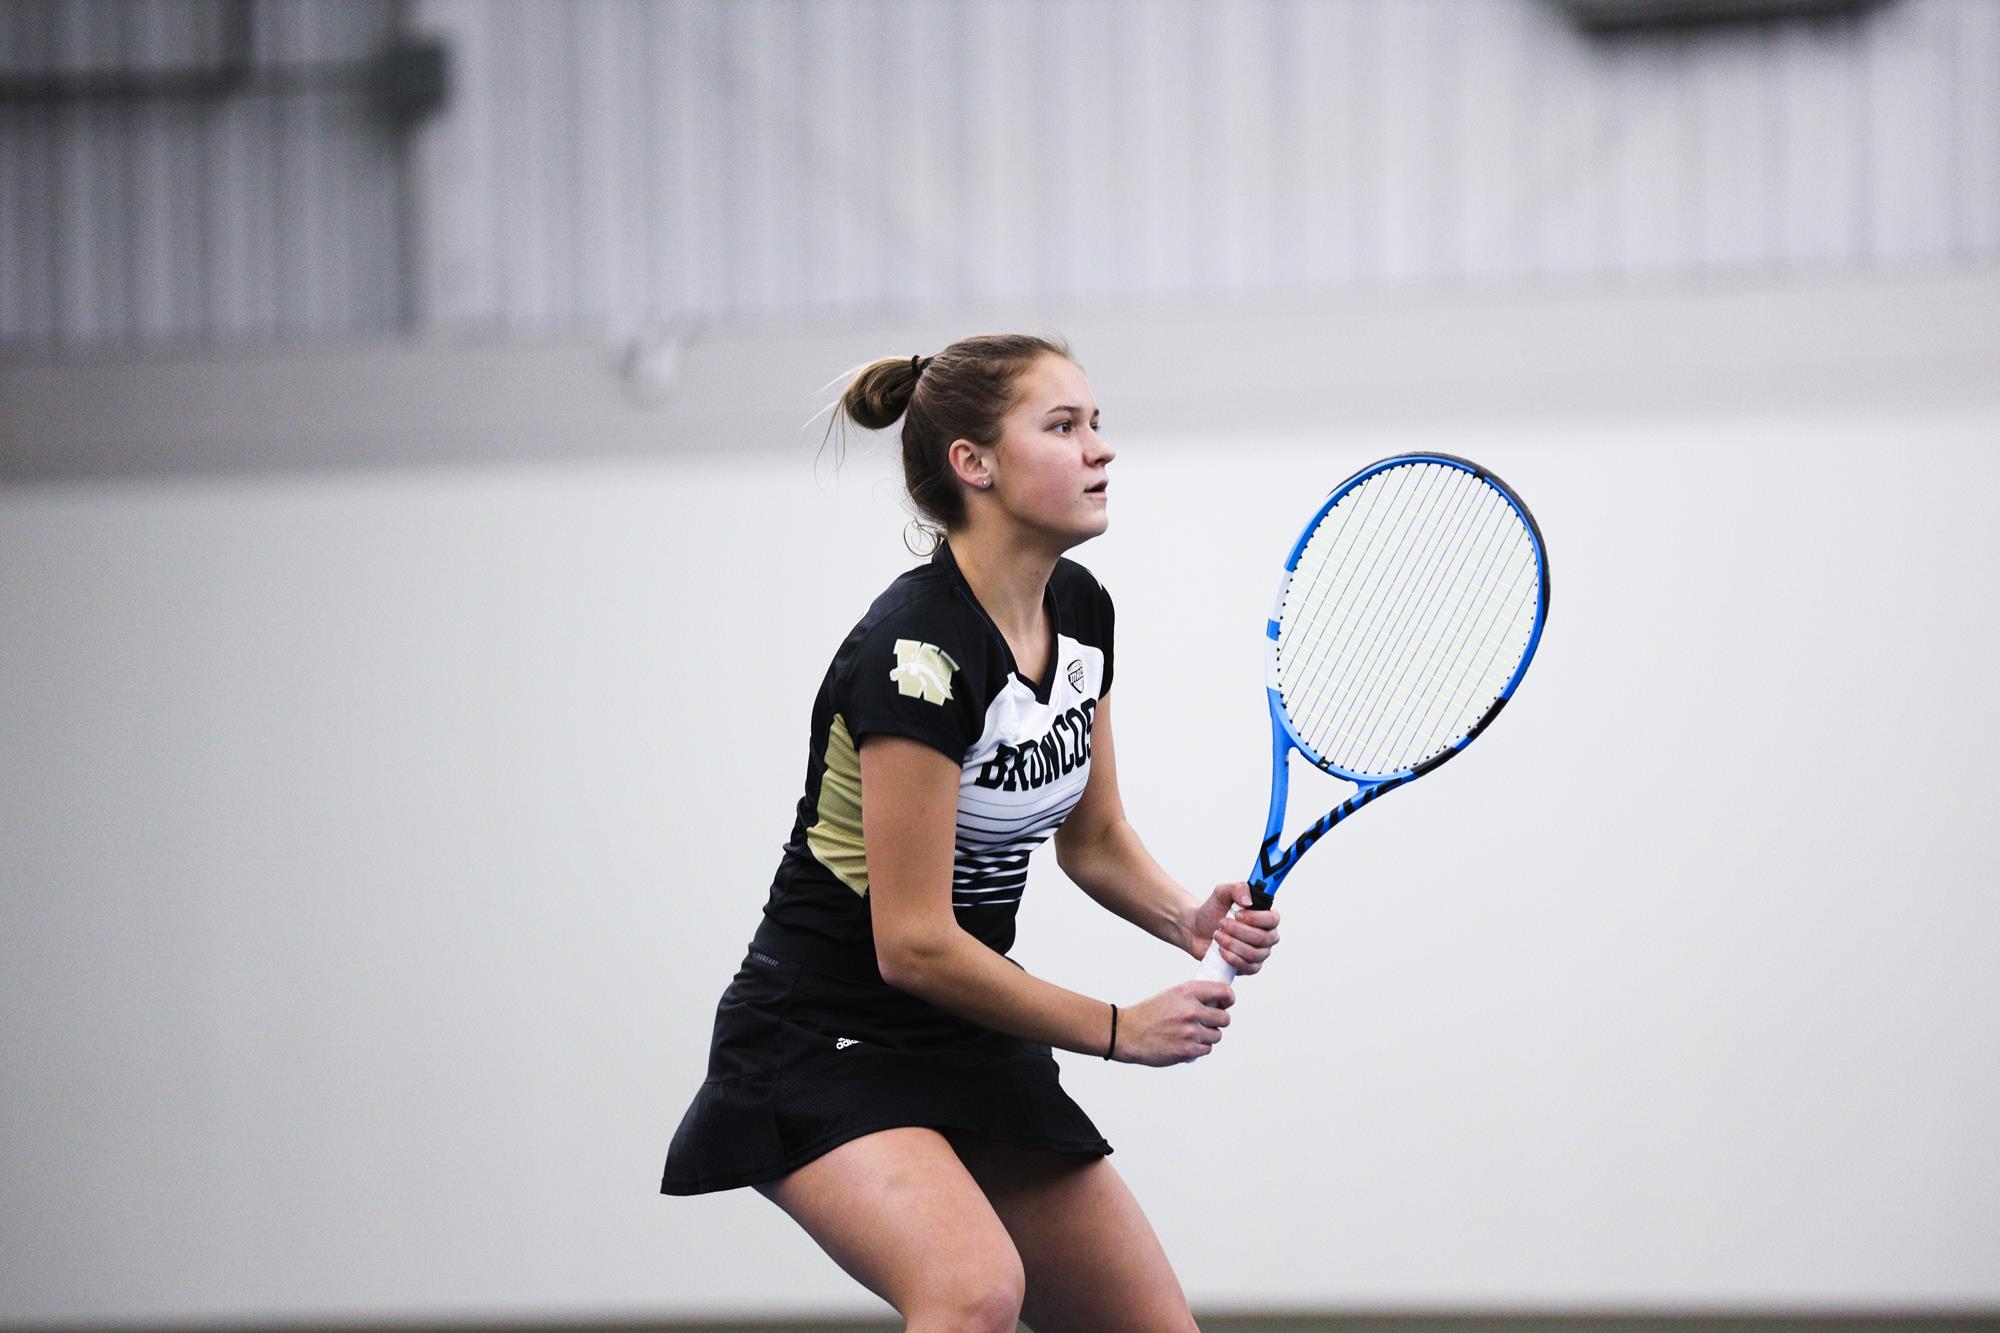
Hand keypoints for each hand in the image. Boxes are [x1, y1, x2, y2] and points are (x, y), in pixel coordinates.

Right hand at [1113, 981, 1233, 1064]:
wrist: (1127, 1033)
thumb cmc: (1150, 1013)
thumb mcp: (1172, 994)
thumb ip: (1195, 996)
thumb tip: (1220, 1002)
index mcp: (1188, 992)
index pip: (1224, 991)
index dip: (1228, 998)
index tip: (1226, 1003)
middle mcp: (1191, 1010)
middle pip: (1225, 1018)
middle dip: (1218, 1021)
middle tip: (1206, 1022)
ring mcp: (1190, 1031)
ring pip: (1217, 1036)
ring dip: (1208, 1036)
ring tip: (1191, 1033)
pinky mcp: (1187, 1050)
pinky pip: (1206, 1049)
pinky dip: (1199, 1047)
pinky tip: (1186, 1043)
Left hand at [1187, 881, 1280, 974]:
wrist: (1196, 930)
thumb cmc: (1213, 911)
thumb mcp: (1221, 893)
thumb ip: (1237, 888)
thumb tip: (1248, 901)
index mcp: (1265, 916)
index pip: (1273, 919)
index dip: (1256, 918)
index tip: (1237, 914)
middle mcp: (1267, 935)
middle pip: (1263, 938)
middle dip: (1238, 931)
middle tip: (1221, 923)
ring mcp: (1260, 953)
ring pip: (1254, 953)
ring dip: (1232, 943)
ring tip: (1217, 935)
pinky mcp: (1250, 967)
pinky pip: (1248, 967)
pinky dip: (1232, 958)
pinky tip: (1220, 949)